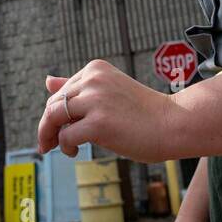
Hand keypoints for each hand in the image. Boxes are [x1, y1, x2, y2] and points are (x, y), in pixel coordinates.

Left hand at [37, 59, 178, 160]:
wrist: (174, 124)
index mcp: (96, 69)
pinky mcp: (98, 124)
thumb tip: (47, 80)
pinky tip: (75, 152)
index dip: (54, 112)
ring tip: (57, 148)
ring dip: (50, 136)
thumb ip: (78, 88)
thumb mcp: (108, 93)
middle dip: (47, 126)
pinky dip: (65, 146)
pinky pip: (66, 136)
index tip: (56, 128)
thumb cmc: (143, 112)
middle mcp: (93, 80)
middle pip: (53, 104)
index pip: (60, 91)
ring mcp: (96, 101)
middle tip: (48, 145)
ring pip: (53, 117)